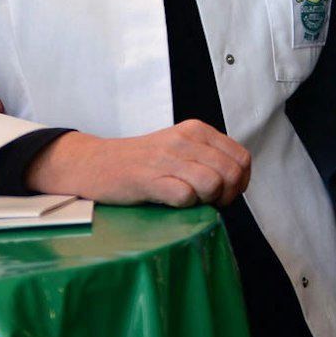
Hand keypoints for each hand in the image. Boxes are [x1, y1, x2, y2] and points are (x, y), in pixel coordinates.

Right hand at [24, 119, 249, 207]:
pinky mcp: (148, 178)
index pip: (241, 158)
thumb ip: (208, 159)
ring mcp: (166, 158)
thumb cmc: (140, 162)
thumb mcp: (180, 149)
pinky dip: (184, 205)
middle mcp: (185, 140)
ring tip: (190, 203)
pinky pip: (184, 195)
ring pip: (212, 183)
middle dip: (226, 196)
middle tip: (208, 204)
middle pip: (231, 173)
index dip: (240, 182)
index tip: (225, 194)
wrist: (94, 164)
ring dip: (206, 201)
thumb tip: (236, 183)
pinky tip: (172, 202)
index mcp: (197, 131)